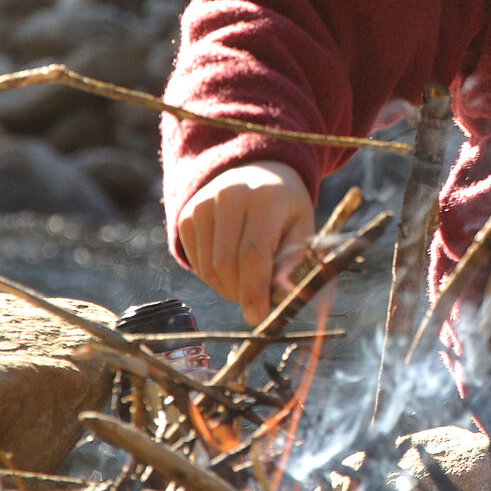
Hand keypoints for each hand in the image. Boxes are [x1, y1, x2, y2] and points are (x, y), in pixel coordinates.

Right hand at [174, 161, 316, 325]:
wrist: (255, 173)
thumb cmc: (285, 209)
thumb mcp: (303, 229)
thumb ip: (296, 264)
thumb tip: (284, 302)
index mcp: (265, 197)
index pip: (253, 252)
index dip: (254, 290)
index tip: (257, 318)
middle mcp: (229, 196)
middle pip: (226, 264)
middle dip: (241, 293)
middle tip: (257, 302)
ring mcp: (203, 205)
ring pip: (208, 269)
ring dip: (228, 289)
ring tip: (247, 281)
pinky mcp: (187, 216)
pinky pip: (196, 264)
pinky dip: (214, 277)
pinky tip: (231, 265)